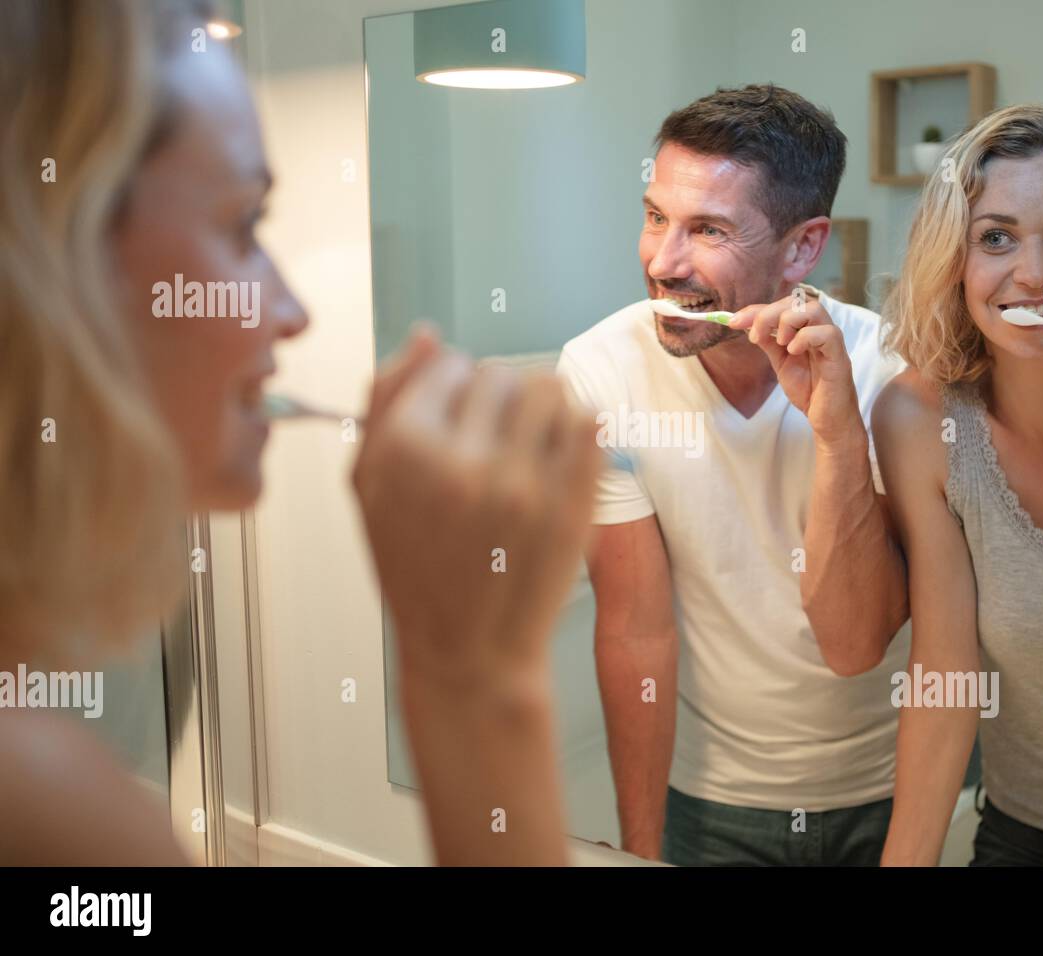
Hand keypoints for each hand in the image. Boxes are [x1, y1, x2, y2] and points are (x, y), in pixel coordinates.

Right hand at [352, 326, 601, 691]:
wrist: (469, 651)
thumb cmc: (413, 570)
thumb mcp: (369, 487)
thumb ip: (386, 402)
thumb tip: (427, 336)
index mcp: (406, 450)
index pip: (448, 363)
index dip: (450, 386)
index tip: (452, 418)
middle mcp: (466, 460)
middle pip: (499, 371)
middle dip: (493, 398)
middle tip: (487, 440)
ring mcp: (526, 481)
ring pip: (549, 385)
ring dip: (538, 405)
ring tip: (524, 442)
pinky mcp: (573, 501)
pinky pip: (588, 420)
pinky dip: (574, 429)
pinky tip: (553, 458)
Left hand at [728, 291, 864, 448]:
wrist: (826, 419)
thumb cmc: (809, 389)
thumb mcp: (781, 362)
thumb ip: (768, 341)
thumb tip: (745, 324)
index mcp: (805, 328)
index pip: (781, 305)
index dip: (756, 309)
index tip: (733, 321)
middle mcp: (819, 329)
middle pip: (797, 301)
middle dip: (768, 314)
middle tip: (754, 336)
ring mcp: (831, 341)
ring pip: (814, 309)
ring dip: (788, 321)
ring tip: (780, 343)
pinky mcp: (839, 356)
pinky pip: (828, 333)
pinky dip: (806, 338)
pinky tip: (793, 351)